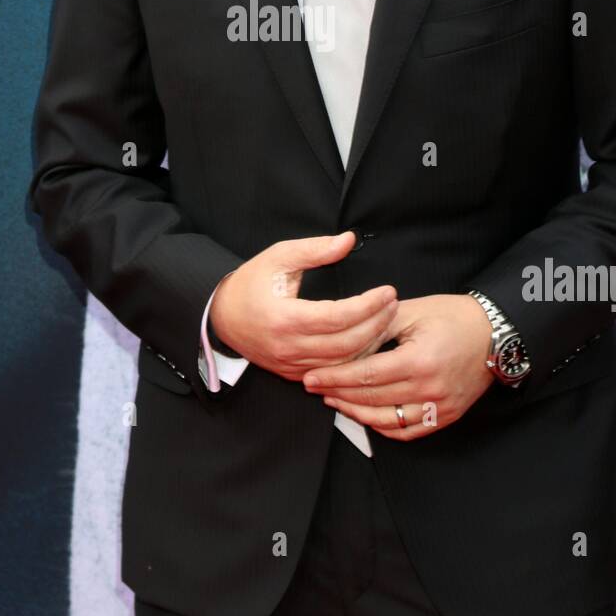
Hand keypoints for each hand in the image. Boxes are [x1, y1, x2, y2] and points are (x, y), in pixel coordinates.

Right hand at [209, 231, 397, 382]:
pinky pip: (331, 372)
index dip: (368, 306)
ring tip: (386, 319)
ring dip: (370, 343)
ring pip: (342, 364)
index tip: (387, 291)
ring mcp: (290, 365)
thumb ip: (315, 249)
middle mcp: (288, 347)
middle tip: (393, 304)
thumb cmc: (251, 283)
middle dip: (376, 324)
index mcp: (284, 318)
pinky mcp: (293, 374)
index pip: (337, 317)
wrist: (222, 316)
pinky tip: (368, 340)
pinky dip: (353, 359)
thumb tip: (349, 241)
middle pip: (346, 344)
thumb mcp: (279, 256)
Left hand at [301, 293, 494, 439]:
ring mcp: (440, 407)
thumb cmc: (453, 316)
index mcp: (419, 361)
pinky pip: (408, 431)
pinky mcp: (446, 416)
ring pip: (387, 421)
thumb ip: (376, 329)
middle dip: (338, 394)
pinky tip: (365, 414)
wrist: (495, 332)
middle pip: (372, 399)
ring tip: (335, 400)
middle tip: (314, 388)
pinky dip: (383, 426)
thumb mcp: (411, 311)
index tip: (311, 377)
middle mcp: (429, 389)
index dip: (334, 377)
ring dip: (356, 413)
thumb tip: (344, 344)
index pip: (365, 375)